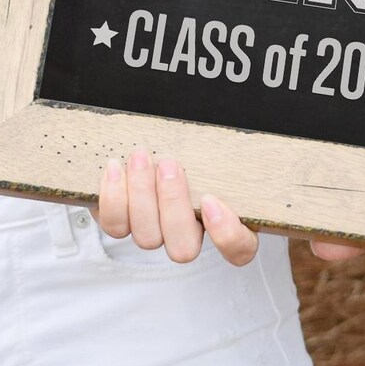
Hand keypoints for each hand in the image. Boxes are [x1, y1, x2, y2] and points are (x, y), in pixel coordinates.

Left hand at [96, 150, 258, 265]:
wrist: (150, 145)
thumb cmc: (194, 144)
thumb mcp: (218, 144)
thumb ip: (229, 147)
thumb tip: (252, 116)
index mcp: (225, 219)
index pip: (239, 249)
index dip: (226, 234)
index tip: (212, 200)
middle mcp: (190, 233)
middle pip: (183, 247)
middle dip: (173, 204)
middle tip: (170, 165)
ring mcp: (156, 231)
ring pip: (148, 238)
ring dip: (141, 196)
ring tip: (140, 158)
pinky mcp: (125, 222)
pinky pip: (115, 225)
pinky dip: (113, 197)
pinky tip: (115, 167)